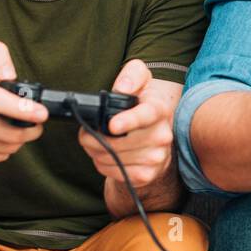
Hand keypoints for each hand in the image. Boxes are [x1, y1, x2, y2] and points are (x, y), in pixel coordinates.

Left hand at [79, 59, 175, 192]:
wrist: (156, 135)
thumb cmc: (143, 105)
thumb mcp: (141, 81)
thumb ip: (132, 75)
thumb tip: (121, 88)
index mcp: (159, 110)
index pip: (146, 115)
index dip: (128, 121)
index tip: (112, 125)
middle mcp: (162, 135)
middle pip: (117, 142)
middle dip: (93, 136)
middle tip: (88, 130)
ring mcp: (156, 157)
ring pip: (111, 158)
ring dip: (95, 150)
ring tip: (98, 141)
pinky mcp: (146, 175)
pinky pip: (113, 172)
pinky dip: (103, 164)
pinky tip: (108, 154)